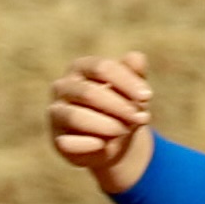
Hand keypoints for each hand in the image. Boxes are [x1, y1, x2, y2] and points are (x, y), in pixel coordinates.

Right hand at [48, 50, 155, 193]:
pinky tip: (104, 145)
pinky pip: (68, 143)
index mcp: (81, 67)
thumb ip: (135, 73)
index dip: (126, 81)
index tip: (147, 96)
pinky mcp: (58, 140)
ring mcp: (57, 113)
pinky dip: (88, 144)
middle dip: (118, 106)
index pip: (101, 68)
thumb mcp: (131, 90)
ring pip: (75, 116)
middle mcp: (63, 87)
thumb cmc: (121, 107)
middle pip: (88, 93)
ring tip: (125, 131)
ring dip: (105, 125)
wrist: (112, 141)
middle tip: (141, 117)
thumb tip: (136, 58)